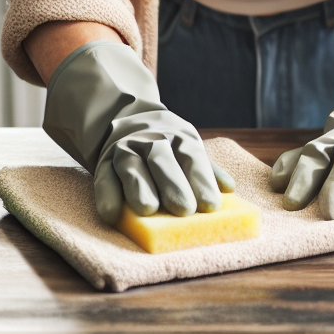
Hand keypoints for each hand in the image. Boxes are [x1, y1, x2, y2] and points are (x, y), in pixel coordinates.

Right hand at [42, 40, 233, 224]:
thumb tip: (229, 188)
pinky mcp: (104, 162)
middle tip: (185, 210)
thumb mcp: (188, 148)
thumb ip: (206, 169)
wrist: (127, 119)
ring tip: (148, 210)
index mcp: (180, 137)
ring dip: (139, 188)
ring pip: (132, 166)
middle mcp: (152, 139)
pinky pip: (104, 178)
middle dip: (174, 184)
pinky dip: (107, 195)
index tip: (211, 206)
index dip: (202, 181)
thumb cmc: (167, 145)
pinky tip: (113, 214)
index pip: (192, 158)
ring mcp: (127, 149)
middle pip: (163, 160)